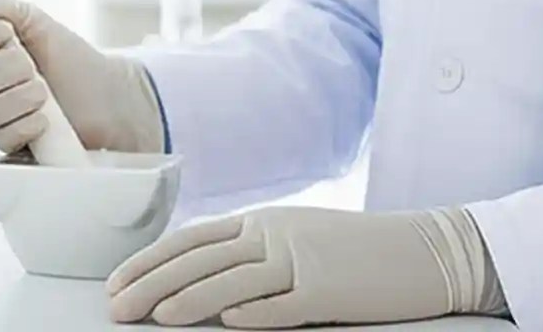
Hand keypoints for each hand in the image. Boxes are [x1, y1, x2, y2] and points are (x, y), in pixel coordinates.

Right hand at [0, 0, 162, 154]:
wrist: (107, 96)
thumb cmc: (71, 58)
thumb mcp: (39, 22)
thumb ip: (5, 7)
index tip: (8, 32)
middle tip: (29, 66)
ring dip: (14, 98)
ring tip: (43, 92)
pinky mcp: (5, 141)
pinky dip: (25, 124)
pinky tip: (44, 118)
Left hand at [106, 206, 507, 328]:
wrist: (426, 250)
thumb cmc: (356, 250)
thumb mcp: (296, 237)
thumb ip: (251, 253)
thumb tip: (199, 281)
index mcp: (262, 222)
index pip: (190, 240)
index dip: (149, 261)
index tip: (116, 283)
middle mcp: (274, 235)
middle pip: (199, 260)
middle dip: (151, 283)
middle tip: (116, 308)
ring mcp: (302, 261)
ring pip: (232, 280)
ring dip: (187, 298)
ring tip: (152, 317)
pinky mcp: (331, 291)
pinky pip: (285, 305)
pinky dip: (254, 314)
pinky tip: (226, 324)